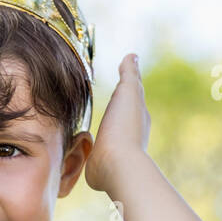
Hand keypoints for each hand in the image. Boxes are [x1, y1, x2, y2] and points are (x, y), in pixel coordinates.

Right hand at [84, 54, 150, 192]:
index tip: (121, 75)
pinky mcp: (100, 162)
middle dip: (118, 104)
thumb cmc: (123, 126)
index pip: (133, 94)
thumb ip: (129, 74)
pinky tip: (84, 143)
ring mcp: (114, 148)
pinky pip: (96, 148)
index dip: (127, 84)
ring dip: (105, 125)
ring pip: (110, 131)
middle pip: (123, 113)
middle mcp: (129, 131)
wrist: (115, 164)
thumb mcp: (128, 92)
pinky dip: (92, 143)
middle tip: (110, 94)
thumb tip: (133, 55)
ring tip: (93, 119)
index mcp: (137, 114)